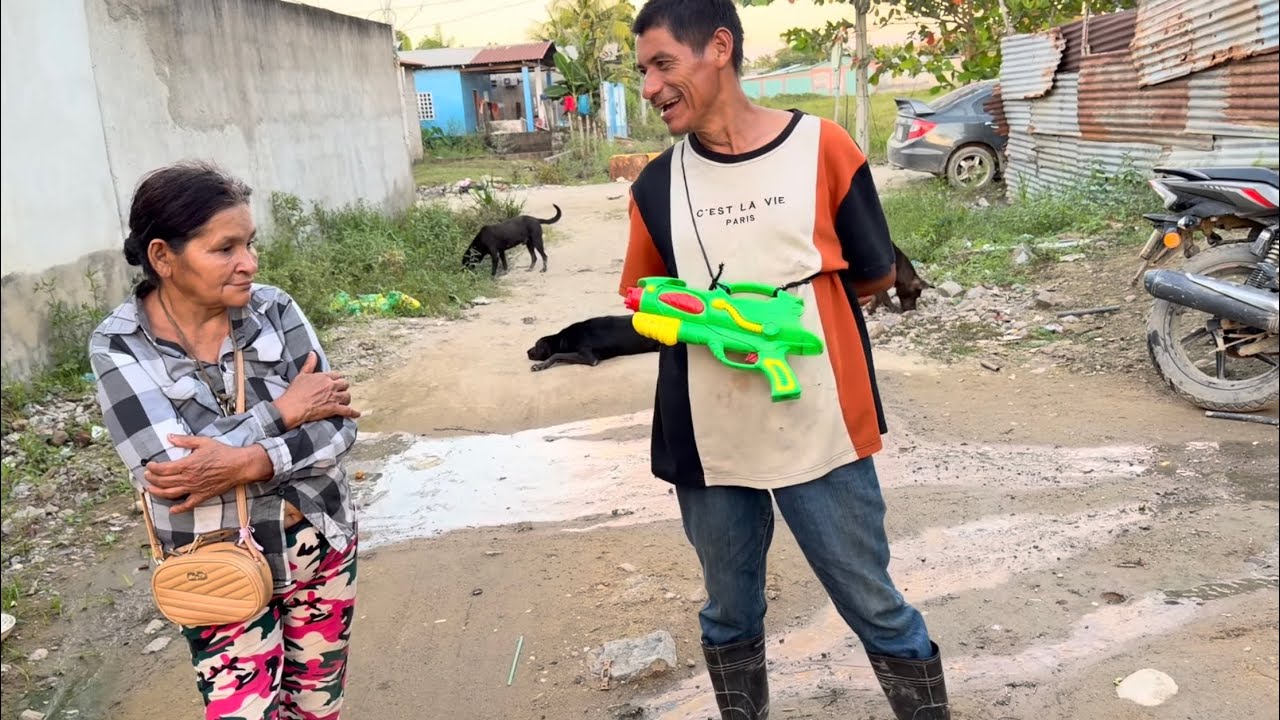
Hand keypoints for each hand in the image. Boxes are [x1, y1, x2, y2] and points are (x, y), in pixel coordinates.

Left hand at [144, 435, 271, 513]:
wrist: (239, 466)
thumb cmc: (222, 453)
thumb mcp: (203, 442)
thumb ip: (184, 440)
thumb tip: (169, 437)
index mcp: (187, 465)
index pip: (163, 469)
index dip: (153, 468)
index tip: (149, 465)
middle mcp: (188, 478)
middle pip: (164, 481)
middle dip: (152, 479)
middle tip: (147, 476)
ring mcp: (195, 488)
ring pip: (171, 494)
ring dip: (158, 492)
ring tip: (151, 489)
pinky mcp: (202, 495)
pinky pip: (188, 505)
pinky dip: (179, 509)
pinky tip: (172, 510)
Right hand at [274, 351, 361, 428]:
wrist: (293, 406)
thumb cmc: (295, 392)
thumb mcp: (301, 374)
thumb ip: (309, 364)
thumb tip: (312, 353)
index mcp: (324, 377)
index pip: (337, 375)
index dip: (337, 379)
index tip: (335, 382)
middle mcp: (331, 386)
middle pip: (345, 384)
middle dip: (343, 388)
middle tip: (340, 391)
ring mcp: (333, 397)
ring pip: (347, 396)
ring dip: (346, 399)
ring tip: (344, 401)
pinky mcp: (333, 408)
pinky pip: (347, 410)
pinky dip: (353, 413)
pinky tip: (356, 414)